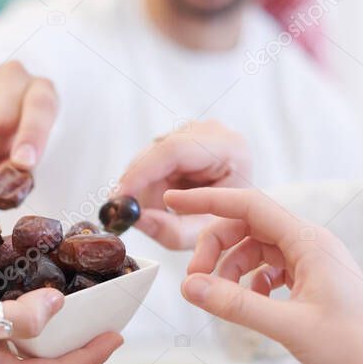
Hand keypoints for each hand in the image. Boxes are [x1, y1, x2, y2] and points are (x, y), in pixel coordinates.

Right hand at [0, 275, 122, 363]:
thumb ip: (14, 316)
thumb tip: (58, 306)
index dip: (90, 356)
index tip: (118, 335)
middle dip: (75, 349)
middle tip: (102, 324)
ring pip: (21, 357)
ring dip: (49, 339)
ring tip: (73, 314)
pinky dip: (20, 329)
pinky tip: (22, 306)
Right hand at [114, 120, 251, 249]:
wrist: (242, 210)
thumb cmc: (230, 219)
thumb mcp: (204, 232)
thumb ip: (171, 230)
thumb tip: (137, 218)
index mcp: (229, 148)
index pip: (174, 151)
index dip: (142, 173)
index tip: (120, 196)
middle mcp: (211, 132)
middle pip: (158, 152)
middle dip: (138, 186)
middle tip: (128, 214)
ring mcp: (195, 131)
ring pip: (149, 156)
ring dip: (144, 187)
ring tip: (156, 211)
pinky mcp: (180, 137)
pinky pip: (150, 159)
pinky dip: (148, 183)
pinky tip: (159, 199)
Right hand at [166, 187, 362, 363]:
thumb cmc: (351, 345)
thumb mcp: (288, 327)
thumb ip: (236, 305)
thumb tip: (190, 287)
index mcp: (308, 242)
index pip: (248, 205)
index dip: (207, 201)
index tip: (174, 200)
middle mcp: (309, 243)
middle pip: (246, 227)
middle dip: (214, 249)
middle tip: (194, 281)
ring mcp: (310, 260)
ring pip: (254, 249)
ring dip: (229, 269)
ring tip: (218, 299)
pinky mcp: (310, 278)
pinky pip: (268, 267)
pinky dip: (248, 281)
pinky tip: (247, 304)